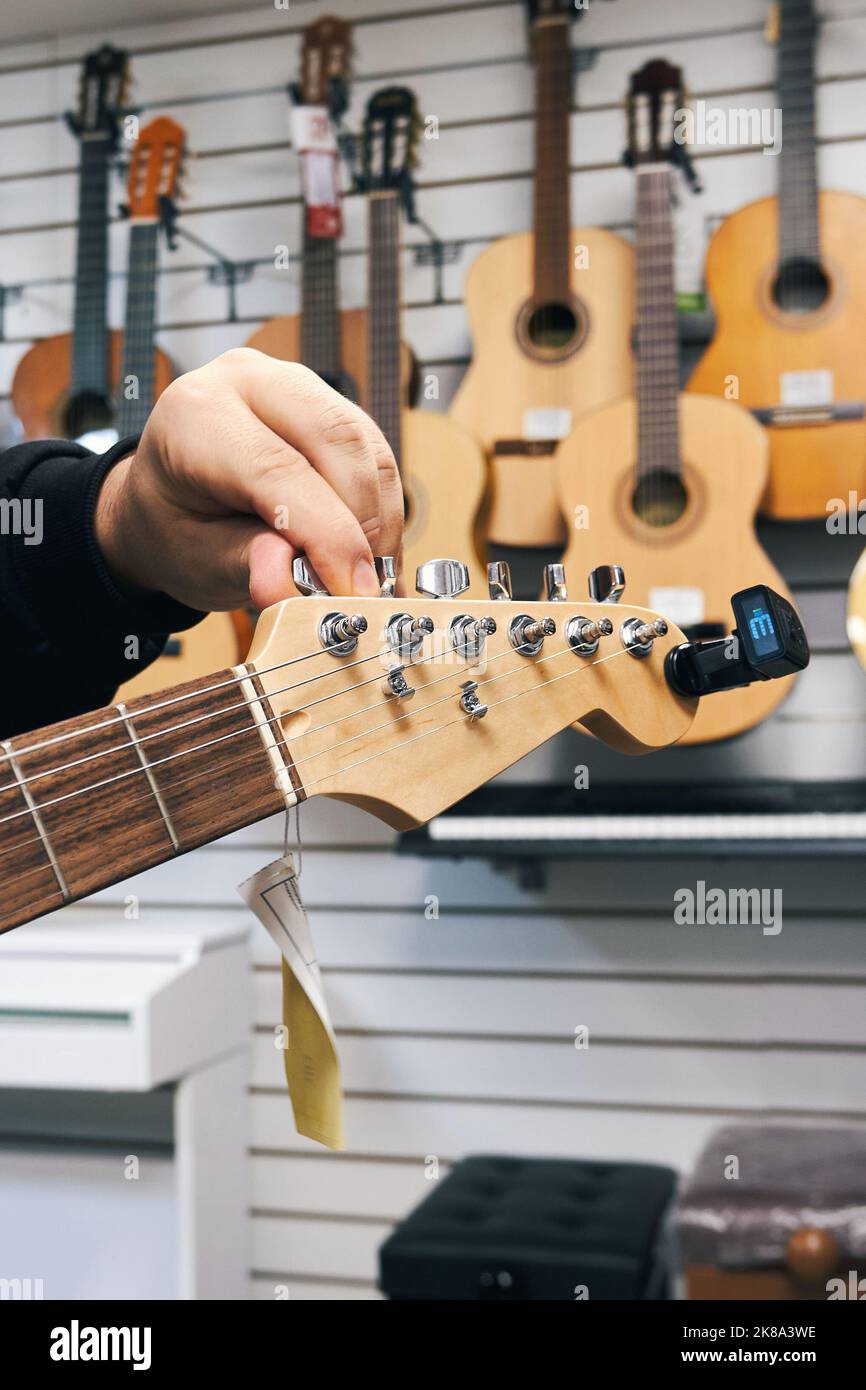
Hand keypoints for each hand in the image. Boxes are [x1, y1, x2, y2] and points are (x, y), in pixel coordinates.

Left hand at [94, 348, 402, 610]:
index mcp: (197, 415)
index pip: (276, 466)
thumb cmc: (179, 525)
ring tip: (371, 579)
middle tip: (367, 588)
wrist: (174, 500)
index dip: (325, 533)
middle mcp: (249, 381)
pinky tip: (373, 556)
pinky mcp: (332, 405)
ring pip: (366, 446)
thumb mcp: (196, 556)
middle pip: (334, 437)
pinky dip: (383, 511)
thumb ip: (244, 564)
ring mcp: (296, 386)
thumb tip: (285, 584)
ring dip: (380, 520)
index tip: (350, 592)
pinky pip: (375, 455)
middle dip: (363, 521)